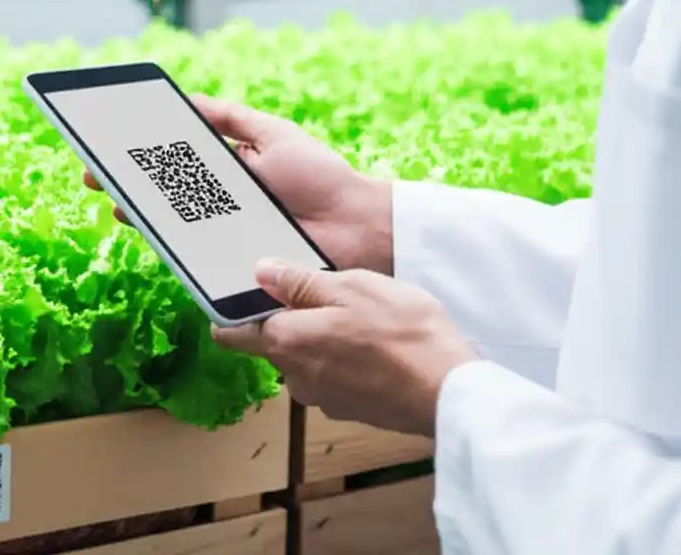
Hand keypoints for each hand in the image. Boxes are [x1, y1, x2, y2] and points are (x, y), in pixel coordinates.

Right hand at [83, 94, 393, 273]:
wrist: (356, 225)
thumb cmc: (320, 178)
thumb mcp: (274, 135)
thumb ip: (232, 119)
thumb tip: (187, 99)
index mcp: (225, 174)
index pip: (173, 166)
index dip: (140, 158)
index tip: (109, 147)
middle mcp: (218, 207)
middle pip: (164, 198)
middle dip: (127, 187)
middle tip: (98, 178)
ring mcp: (223, 239)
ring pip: (172, 229)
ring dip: (142, 218)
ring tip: (120, 205)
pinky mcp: (232, 267)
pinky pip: (196, 259)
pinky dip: (173, 249)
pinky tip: (153, 235)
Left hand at [214, 259, 478, 435]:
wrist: (448, 390)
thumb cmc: (402, 334)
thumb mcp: (352, 288)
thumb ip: (300, 282)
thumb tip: (261, 271)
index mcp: (286, 341)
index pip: (232, 334)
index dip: (233, 314)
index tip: (244, 295)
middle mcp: (294, 376)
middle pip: (274, 342)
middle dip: (293, 319)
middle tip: (329, 295)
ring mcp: (321, 397)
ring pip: (305, 359)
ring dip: (322, 339)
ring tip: (361, 320)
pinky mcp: (348, 409)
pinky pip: (332, 376)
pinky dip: (344, 361)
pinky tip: (376, 347)